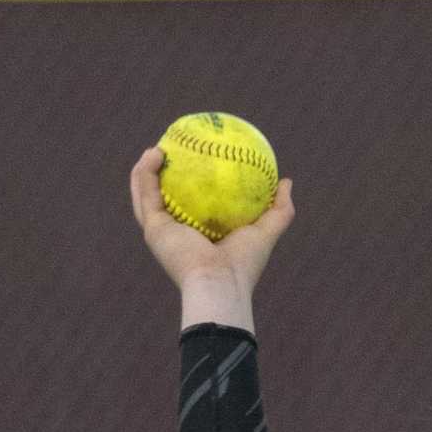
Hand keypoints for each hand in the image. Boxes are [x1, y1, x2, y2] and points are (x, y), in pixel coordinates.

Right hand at [128, 145, 294, 298]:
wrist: (221, 283)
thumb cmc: (244, 263)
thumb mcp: (267, 231)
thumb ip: (280, 209)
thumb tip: (286, 181)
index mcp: (199, 236)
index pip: (192, 207)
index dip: (191, 186)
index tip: (197, 159)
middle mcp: (177, 234)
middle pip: (163, 200)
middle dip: (161, 176)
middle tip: (171, 150)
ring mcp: (161, 232)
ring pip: (145, 194)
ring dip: (145, 169)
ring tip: (157, 148)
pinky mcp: (152, 228)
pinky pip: (145, 193)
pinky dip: (146, 172)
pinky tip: (155, 153)